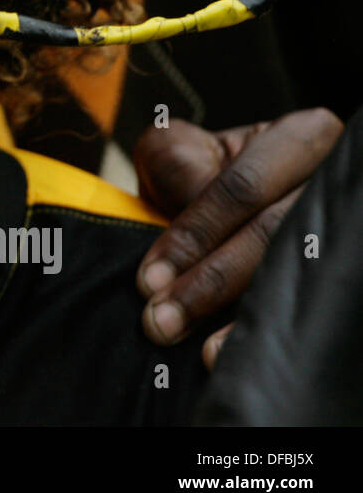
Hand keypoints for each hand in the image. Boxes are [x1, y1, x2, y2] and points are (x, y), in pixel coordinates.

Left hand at [132, 108, 343, 366]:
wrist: (239, 207)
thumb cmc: (204, 175)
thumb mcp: (182, 153)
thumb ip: (177, 165)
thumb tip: (186, 204)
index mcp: (303, 136)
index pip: (243, 188)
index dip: (194, 234)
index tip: (148, 280)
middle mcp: (335, 181)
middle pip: (274, 236)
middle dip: (211, 283)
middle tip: (161, 322)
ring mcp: (349, 230)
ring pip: (300, 276)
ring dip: (246, 318)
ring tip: (207, 353)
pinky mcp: (350, 273)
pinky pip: (319, 304)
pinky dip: (280, 331)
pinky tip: (247, 355)